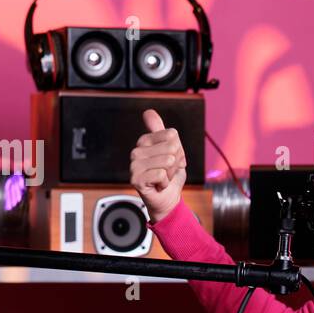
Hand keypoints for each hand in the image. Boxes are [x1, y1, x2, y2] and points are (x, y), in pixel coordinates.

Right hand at [130, 108, 187, 222]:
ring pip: (167, 161)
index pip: (172, 135)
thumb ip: (162, 131)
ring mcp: (134, 165)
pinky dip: (165, 183)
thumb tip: (148, 112)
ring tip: (163, 178)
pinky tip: (158, 185)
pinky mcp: (135, 179)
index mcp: (145, 141)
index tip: (171, 160)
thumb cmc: (169, 176)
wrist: (166, 200)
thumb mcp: (171, 151)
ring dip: (171, 173)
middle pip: (172, 147)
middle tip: (168, 171)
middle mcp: (136, 151)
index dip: (178, 150)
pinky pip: (161, 174)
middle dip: (176, 162)